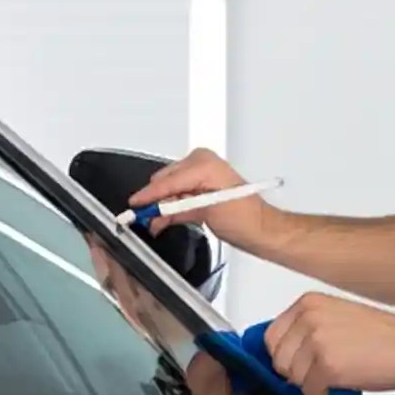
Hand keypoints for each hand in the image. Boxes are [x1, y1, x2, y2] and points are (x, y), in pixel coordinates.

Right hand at [128, 148, 279, 246]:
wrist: (260, 229)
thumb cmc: (245, 218)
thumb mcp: (207, 211)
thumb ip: (177, 207)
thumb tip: (156, 208)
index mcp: (205, 165)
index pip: (169, 180)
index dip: (149, 195)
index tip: (134, 204)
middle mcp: (203, 165)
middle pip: (165, 181)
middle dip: (155, 201)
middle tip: (142, 217)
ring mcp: (201, 176)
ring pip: (169, 190)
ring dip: (161, 207)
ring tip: (151, 222)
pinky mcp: (201, 189)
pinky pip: (177, 196)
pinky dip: (169, 209)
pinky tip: (160, 221)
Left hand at [265, 292, 394, 394]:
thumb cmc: (382, 335)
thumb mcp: (336, 315)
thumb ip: (308, 326)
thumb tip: (286, 350)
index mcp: (309, 302)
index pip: (272, 335)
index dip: (285, 354)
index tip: (299, 361)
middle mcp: (308, 317)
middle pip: (279, 358)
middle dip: (296, 371)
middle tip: (320, 371)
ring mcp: (316, 340)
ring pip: (292, 377)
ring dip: (311, 383)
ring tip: (336, 373)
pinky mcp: (326, 365)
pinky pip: (309, 390)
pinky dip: (323, 393)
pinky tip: (342, 381)